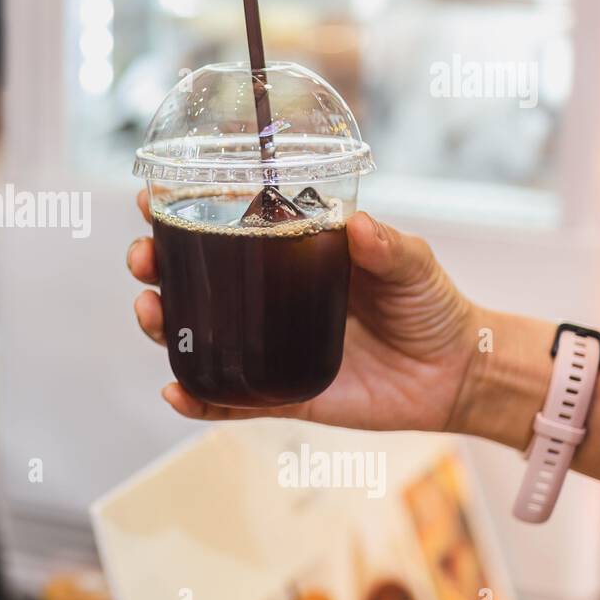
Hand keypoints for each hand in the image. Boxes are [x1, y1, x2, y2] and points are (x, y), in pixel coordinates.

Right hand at [127, 189, 478, 432]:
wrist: (456, 372)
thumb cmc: (430, 305)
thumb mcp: (413, 263)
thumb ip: (388, 245)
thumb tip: (359, 225)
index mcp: (289, 255)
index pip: (224, 228)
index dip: (182, 212)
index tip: (151, 198)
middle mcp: (266, 299)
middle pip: (191, 281)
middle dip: (154, 267)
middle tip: (144, 260)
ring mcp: (266, 347)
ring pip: (196, 337)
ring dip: (162, 325)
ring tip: (152, 313)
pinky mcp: (279, 394)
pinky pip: (227, 401)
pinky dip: (197, 399)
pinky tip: (175, 392)